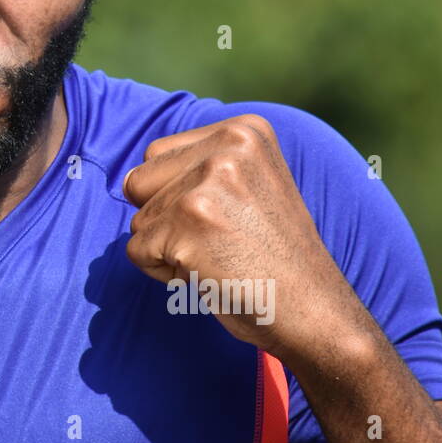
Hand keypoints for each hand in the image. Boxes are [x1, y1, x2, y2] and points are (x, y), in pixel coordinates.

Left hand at [122, 114, 357, 357]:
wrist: (314, 312)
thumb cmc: (274, 257)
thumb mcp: (249, 185)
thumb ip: (200, 167)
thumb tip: (128, 180)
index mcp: (244, 130)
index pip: (156, 154)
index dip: (176, 195)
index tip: (226, 218)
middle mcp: (227, 147)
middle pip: (139, 181)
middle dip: (163, 218)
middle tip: (217, 241)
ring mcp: (207, 185)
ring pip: (138, 219)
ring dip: (167, 249)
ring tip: (218, 258)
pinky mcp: (188, 224)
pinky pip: (137, 251)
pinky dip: (163, 272)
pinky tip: (208, 275)